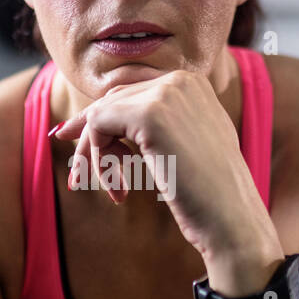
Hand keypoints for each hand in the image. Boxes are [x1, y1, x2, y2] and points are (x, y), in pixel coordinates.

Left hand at [52, 69, 280, 265]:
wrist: (231, 219)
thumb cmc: (210, 193)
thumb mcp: (188, 142)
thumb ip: (158, 122)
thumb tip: (101, 116)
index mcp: (192, 83)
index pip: (129, 92)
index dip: (99, 117)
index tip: (68, 135)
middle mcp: (179, 79)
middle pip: (111, 101)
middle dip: (91, 140)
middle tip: (77, 178)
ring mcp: (165, 93)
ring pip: (100, 115)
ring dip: (96, 157)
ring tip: (115, 191)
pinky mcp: (148, 114)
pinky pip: (97, 127)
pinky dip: (98, 160)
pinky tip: (119, 191)